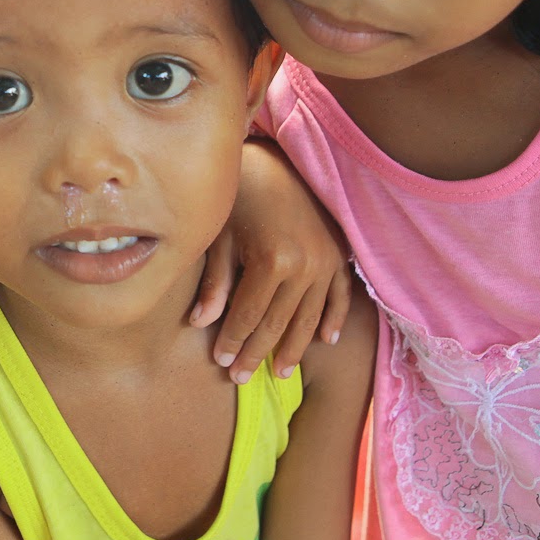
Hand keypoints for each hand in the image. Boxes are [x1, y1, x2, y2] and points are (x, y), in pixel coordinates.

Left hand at [193, 138, 350, 382]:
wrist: (275, 162)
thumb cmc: (240, 196)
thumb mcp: (221, 237)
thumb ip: (215, 283)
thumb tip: (200, 323)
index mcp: (272, 260)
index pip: (248, 315)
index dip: (233, 341)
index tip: (221, 363)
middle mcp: (304, 266)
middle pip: (277, 323)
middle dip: (257, 353)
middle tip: (241, 378)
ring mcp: (326, 263)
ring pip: (309, 318)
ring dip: (294, 348)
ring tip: (279, 372)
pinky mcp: (338, 255)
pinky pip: (339, 295)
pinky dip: (334, 319)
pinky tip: (326, 341)